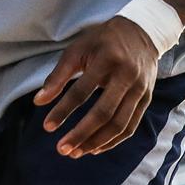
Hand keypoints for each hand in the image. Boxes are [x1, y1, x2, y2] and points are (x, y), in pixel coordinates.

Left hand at [32, 17, 160, 158]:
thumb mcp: (78, 49)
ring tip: (76, 152)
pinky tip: (95, 148)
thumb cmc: (102, 41)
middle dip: (81, 134)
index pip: (82, 91)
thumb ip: (58, 75)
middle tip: (62, 149)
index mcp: (107, 60)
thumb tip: (38, 101)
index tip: (47, 126)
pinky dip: (113, 141)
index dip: (63, 110)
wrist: (142, 32)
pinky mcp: (146, 99)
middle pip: (103, 113)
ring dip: (96, 142)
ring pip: (119, 124)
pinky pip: (130, 127)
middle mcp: (126, 76)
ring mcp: (139, 89)